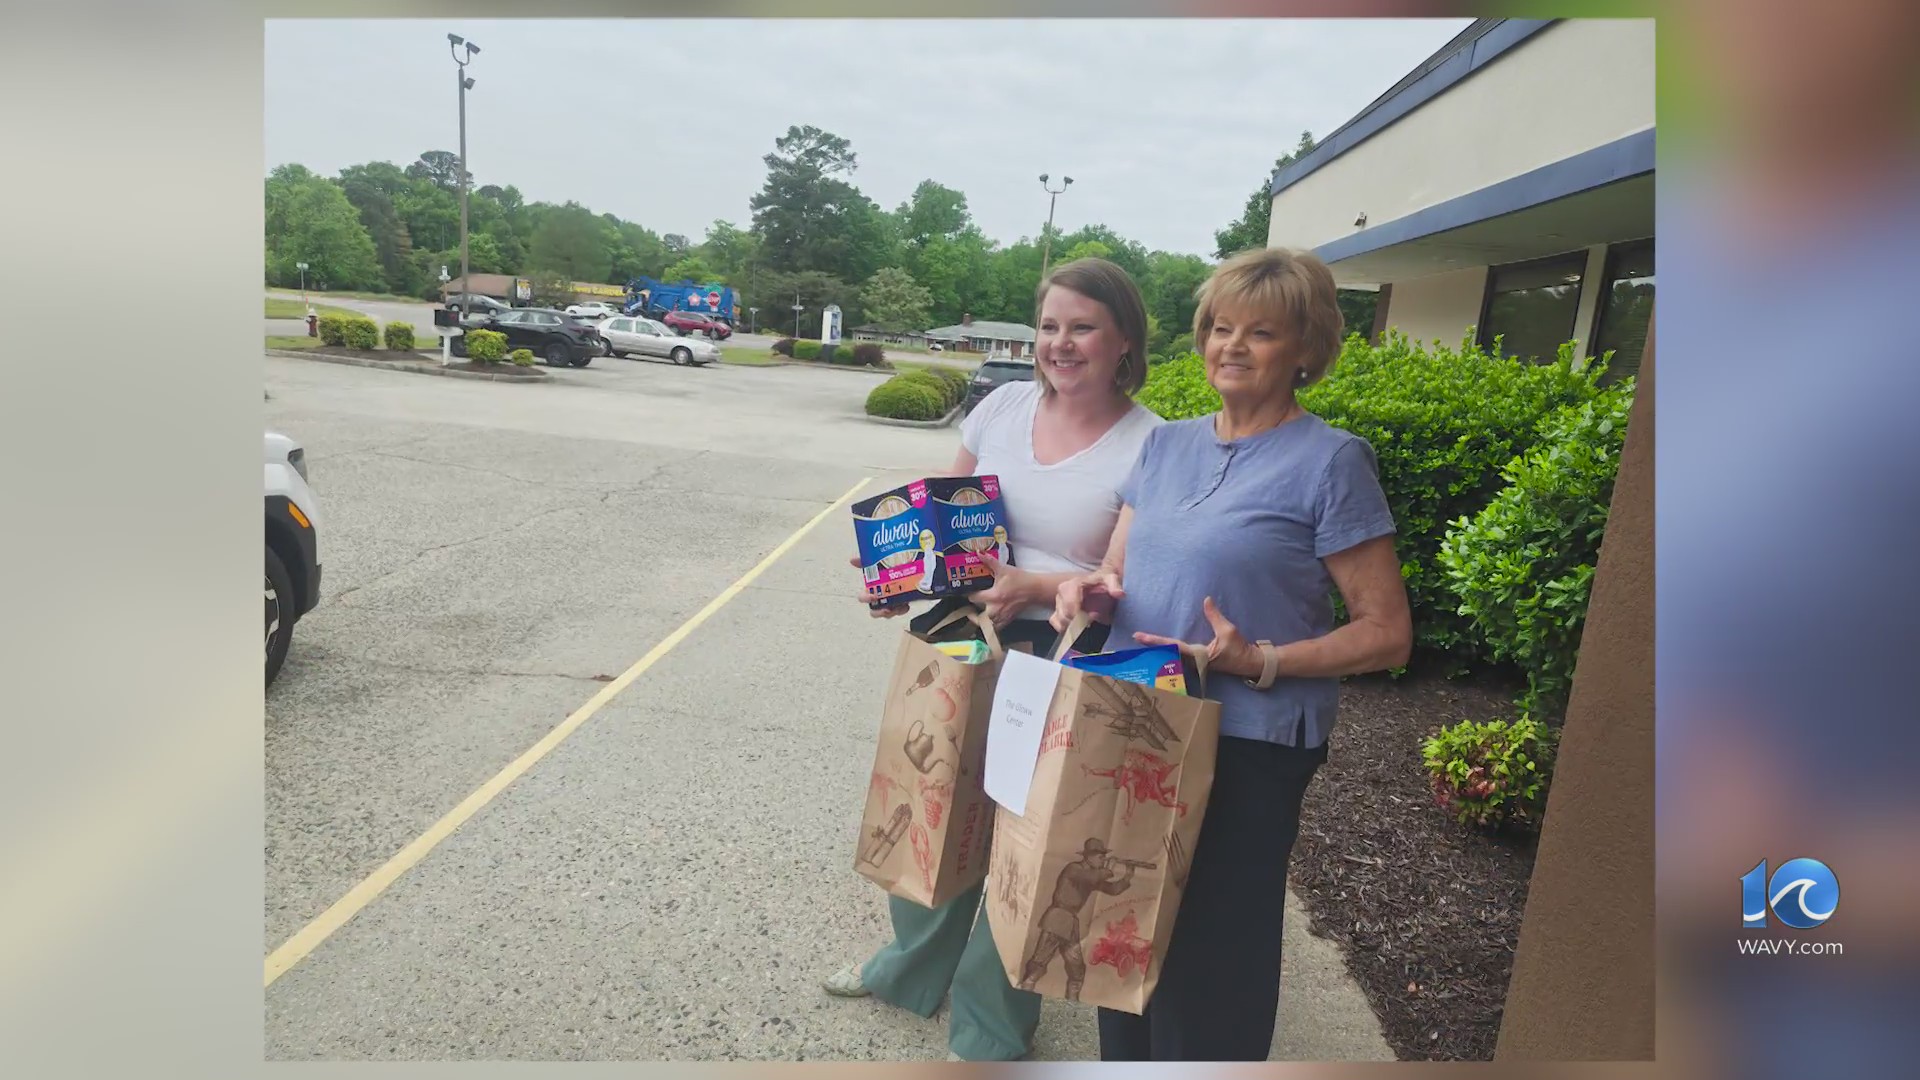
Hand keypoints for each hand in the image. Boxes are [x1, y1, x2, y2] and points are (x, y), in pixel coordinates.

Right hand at [848, 555, 908, 618]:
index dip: (865, 598)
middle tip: (886, 609)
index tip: (872, 596)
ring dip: (892, 612)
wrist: (909, 570)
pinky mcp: (901, 603)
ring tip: (898, 607)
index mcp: (872, 589)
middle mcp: (880, 598)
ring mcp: (891, 602)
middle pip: (874, 611)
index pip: (863, 598)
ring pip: (888, 614)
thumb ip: (865, 562)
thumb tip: (852, 560)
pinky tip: (906, 605)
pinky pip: (901, 610)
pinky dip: (903, 609)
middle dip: (879, 612)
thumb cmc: (890, 568)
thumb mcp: (877, 563)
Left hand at [970, 554, 1029, 626]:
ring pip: (986, 624)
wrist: (1035, 589)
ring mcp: (1002, 616)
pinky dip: (991, 626)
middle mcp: (996, 609)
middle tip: (968, 607)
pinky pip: (996, 628)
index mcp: (994, 596)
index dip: (968, 595)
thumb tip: (979, 552)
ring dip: (981, 620)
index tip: (966, 592)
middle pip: (978, 616)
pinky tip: (988, 621)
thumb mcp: (1004, 569)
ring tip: (976, 615)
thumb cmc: (1020, 579)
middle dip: (972, 612)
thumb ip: (990, 561)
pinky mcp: (1008, 619)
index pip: (973, 598)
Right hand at [1051, 568, 1123, 632]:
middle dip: (1077, 621)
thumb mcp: (1111, 580)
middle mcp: (1062, 592)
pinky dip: (1064, 627)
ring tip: (1087, 622)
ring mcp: (1058, 602)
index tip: (1089, 619)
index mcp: (1073, 584)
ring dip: (1072, 625)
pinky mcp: (1057, 610)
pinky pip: (1055, 622)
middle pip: (1064, 613)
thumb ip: (1114, 585)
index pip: (1069, 602)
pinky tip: (1076, 627)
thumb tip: (1119, 594)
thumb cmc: (1104, 582)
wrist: (1100, 583)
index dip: (1076, 613)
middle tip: (1091, 621)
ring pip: (1059, 619)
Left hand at [1131, 596, 1260, 674]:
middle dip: (1151, 646)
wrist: (1248, 663)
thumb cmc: (1239, 648)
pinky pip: (1178, 657)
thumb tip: (1206, 599)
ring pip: (1171, 657)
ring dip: (1157, 650)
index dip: (1155, 641)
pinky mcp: (1198, 661)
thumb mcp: (1228, 630)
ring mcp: (1194, 663)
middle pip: (1167, 654)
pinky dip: (1167, 651)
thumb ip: (1215, 616)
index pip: (1172, 646)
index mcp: (1197, 655)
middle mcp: (1192, 661)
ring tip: (1142, 641)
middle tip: (1134, 637)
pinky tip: (1159, 648)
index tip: (1141, 637)